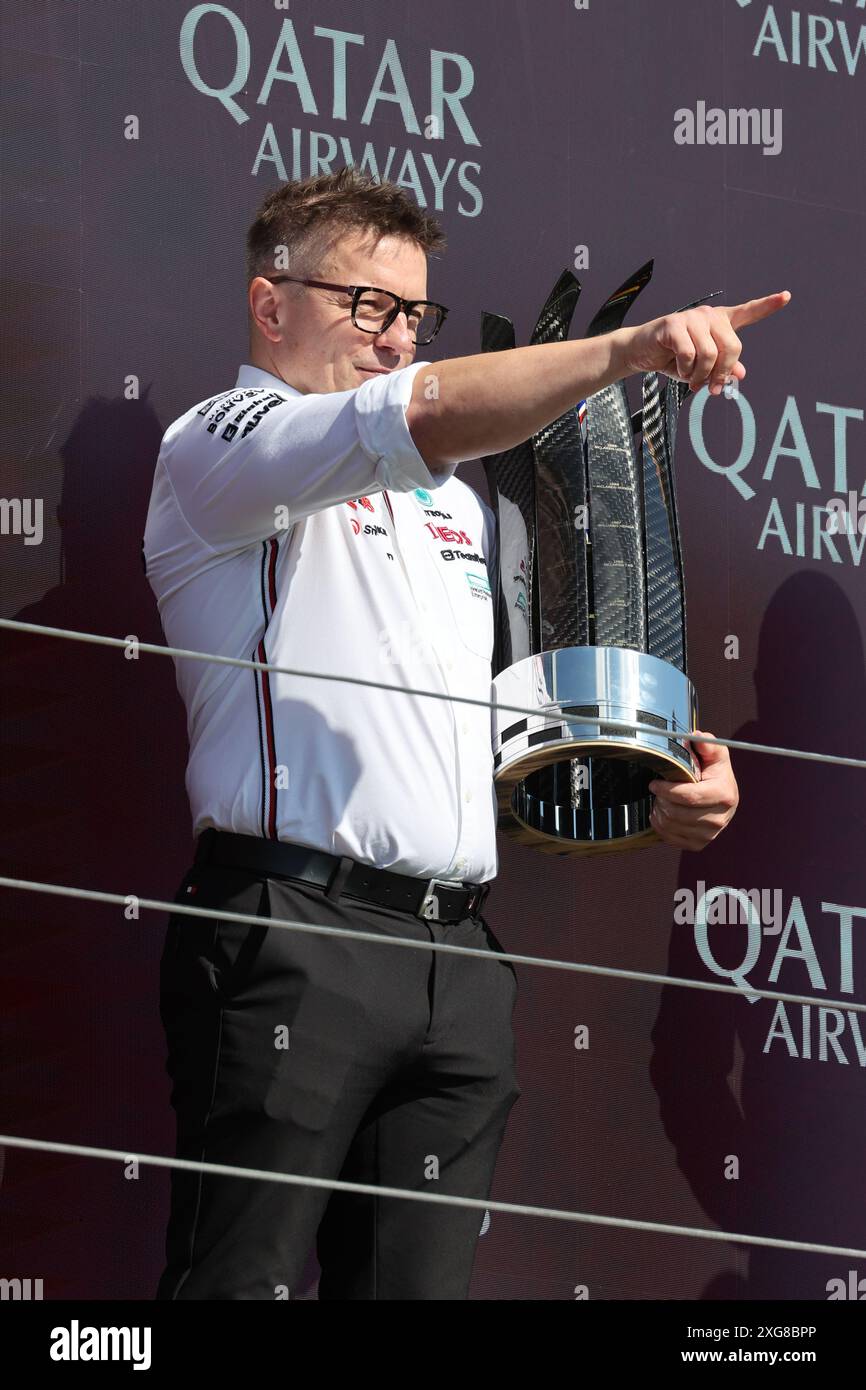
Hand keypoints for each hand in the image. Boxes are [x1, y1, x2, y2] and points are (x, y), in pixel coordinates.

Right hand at [619, 291, 790, 395]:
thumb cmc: (672, 358)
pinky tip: (677, 367)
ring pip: (710, 354)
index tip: (786, 296)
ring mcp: (691, 318)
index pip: (747, 312)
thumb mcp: (701, 368)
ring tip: (690, 380)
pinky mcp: (674, 324)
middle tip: (710, 388)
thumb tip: (741, 374)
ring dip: (700, 375)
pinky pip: (689, 355)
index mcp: (719, 323)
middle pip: (732, 347)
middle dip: (721, 373)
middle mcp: (709, 316)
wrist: (641, 353)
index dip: (767, 305)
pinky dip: (684, 369)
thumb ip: (723, 369)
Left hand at [648, 731, 738, 851]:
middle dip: (661, 800)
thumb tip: (698, 738)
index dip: (667, 790)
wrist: (722, 797)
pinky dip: (660, 826)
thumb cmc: (714, 772)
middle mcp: (720, 818)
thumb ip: (708, 744)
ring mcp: (709, 834)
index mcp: (724, 794)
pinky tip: (662, 813)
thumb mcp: (715, 754)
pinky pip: (670, 838)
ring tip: (660, 801)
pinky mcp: (699, 844)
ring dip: (659, 812)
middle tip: (657, 791)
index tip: (654, 783)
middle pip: (677, 813)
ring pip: (671, 826)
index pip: (689, 796)